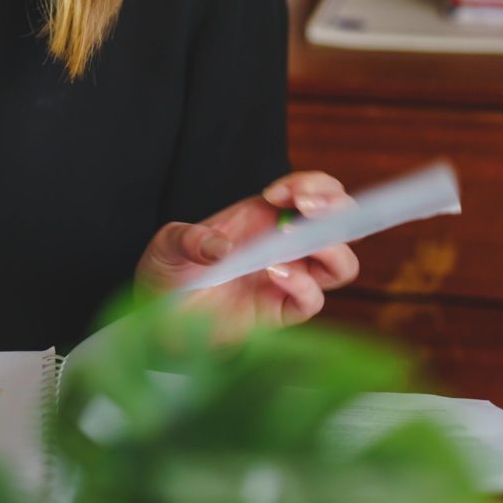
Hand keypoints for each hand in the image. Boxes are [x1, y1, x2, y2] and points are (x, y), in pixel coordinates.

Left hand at [134, 171, 360, 338]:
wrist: (159, 317)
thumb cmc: (170, 273)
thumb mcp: (168, 244)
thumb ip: (189, 239)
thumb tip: (221, 249)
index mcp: (268, 217)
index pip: (316, 193)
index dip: (313, 186)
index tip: (278, 192)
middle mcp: (287, 246)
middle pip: (344, 223)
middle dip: (336, 207)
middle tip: (304, 206)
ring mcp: (289, 279)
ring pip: (341, 264)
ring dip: (330, 248)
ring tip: (290, 240)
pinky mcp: (281, 312)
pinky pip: (313, 301)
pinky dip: (302, 286)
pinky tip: (275, 274)